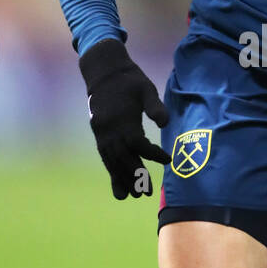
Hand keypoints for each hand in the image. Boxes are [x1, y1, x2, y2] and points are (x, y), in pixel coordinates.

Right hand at [79, 38, 170, 198]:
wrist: (104, 72)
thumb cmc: (130, 80)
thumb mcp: (146, 88)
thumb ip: (155, 106)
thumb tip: (165, 124)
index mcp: (122, 118)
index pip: (137, 143)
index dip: (152, 154)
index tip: (168, 160)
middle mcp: (109, 128)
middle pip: (122, 157)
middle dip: (135, 176)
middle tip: (148, 193)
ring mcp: (101, 132)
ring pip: (111, 160)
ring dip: (121, 178)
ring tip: (132, 196)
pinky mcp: (98, 133)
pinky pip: (104, 156)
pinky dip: (112, 170)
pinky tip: (119, 184)